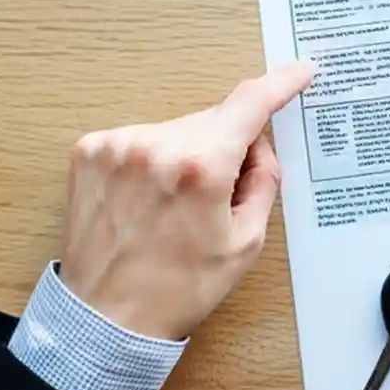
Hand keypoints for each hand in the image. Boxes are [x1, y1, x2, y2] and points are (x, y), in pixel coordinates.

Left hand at [60, 62, 314, 339]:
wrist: (105, 319)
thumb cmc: (177, 288)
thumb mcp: (246, 242)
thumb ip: (263, 182)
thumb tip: (259, 146)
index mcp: (199, 168)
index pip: (251, 104)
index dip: (281, 83)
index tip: (300, 71)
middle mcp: (154, 146)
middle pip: (214, 120)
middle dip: (228, 146)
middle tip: (222, 196)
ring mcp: (116, 145)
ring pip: (178, 129)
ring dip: (187, 152)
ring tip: (175, 206)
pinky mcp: (89, 151)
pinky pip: (142, 138)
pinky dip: (154, 159)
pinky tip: (148, 199)